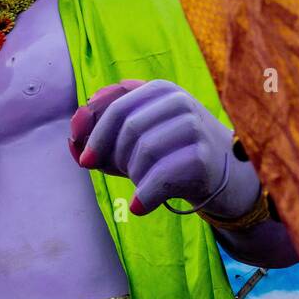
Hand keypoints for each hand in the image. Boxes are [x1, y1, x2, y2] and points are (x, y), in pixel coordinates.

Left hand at [69, 79, 259, 217]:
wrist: (226, 177)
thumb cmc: (170, 155)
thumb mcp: (136, 140)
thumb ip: (103, 138)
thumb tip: (72, 143)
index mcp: (159, 91)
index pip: (116, 108)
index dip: (95, 136)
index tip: (85, 161)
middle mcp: (180, 102)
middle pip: (129, 130)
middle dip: (116, 157)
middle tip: (123, 174)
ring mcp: (195, 127)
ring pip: (143, 152)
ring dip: (134, 176)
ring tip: (142, 183)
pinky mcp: (204, 158)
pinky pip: (160, 177)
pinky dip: (144, 195)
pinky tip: (139, 207)